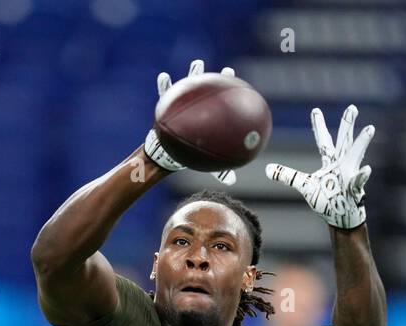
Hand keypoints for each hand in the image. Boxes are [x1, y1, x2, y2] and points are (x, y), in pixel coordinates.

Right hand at [143, 60, 236, 185]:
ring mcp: (181, 103)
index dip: (232, 93)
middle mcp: (196, 106)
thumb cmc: (189, 154)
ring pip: (188, 85)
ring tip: (199, 63)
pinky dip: (163, 84)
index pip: (222, 102)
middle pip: (210, 90)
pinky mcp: (165, 106)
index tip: (242, 87)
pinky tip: (163, 76)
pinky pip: (164, 93)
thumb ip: (220, 170)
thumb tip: (231, 182)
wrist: (168, 154)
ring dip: (193, 74)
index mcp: (207, 115)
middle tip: (227, 72)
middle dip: (220, 80)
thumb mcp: (205, 162)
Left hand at [266, 105, 373, 229]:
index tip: (315, 110)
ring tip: (370, 129)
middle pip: (344, 141)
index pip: (323, 141)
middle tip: (352, 107)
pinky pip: (359, 181)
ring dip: (361, 143)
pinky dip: (362, 176)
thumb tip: (266, 169)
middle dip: (347, 125)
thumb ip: (288, 176)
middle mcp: (342, 164)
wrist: (342, 216)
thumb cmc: (326, 199)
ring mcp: (350, 174)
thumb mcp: (304, 186)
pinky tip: (366, 170)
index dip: (319, 126)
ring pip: (356, 155)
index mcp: (330, 162)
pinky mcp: (355, 188)